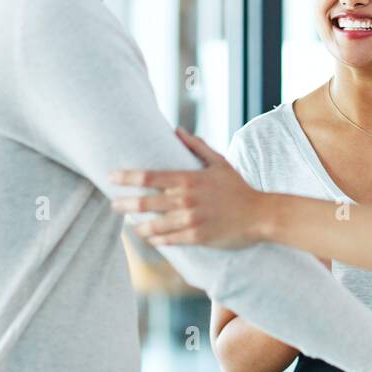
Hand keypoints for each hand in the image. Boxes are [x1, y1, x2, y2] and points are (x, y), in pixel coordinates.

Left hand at [108, 128, 265, 248]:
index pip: (148, 178)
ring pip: (153, 226)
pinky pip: (168, 240)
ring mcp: (190, 220)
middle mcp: (185, 200)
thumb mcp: (219, 163)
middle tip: (113, 204)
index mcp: (188, 179)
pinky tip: (150, 238)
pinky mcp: (196, 238)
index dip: (126, 178)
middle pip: (144, 203)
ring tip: (132, 225)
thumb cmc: (239, 188)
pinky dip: (156, 239)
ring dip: (138, 226)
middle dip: (124, 204)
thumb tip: (177, 130)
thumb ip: (197, 147)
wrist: (260, 215)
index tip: (111, 177)